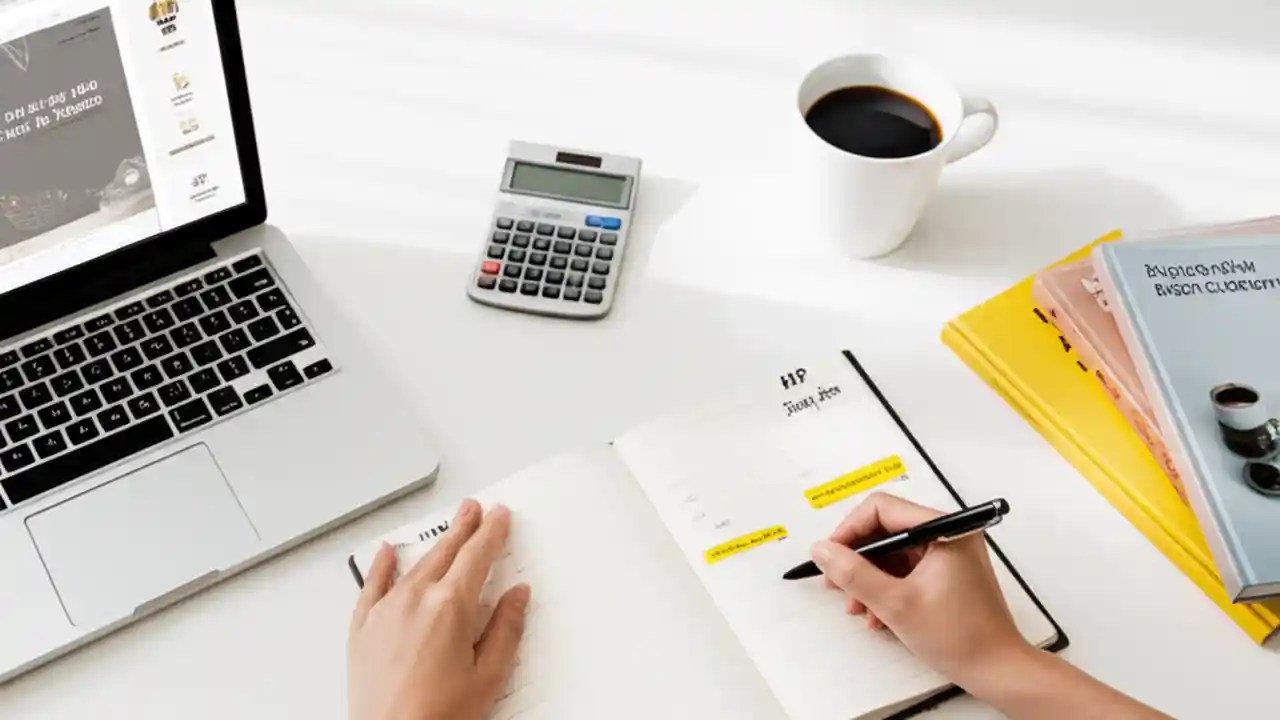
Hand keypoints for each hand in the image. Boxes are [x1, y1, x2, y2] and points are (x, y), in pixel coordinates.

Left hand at [348, 500, 530, 719]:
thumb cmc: (436, 717)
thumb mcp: (488, 676)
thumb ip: (506, 629)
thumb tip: (517, 596)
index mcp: (450, 606)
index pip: (477, 556)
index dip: (492, 532)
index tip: (499, 517)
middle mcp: (414, 599)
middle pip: (446, 552)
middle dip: (464, 528)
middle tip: (474, 509)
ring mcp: (385, 611)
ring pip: (415, 565)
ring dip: (434, 543)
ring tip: (448, 529)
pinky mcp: (363, 628)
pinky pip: (372, 585)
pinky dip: (381, 566)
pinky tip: (387, 552)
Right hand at [809, 492, 1029, 686]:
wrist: (997, 670)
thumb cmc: (960, 637)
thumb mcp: (895, 604)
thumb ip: (853, 573)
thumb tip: (822, 550)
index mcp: (944, 529)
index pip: (881, 508)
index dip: (849, 530)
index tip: (831, 556)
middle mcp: (948, 533)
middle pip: (885, 529)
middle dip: (858, 560)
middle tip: (838, 584)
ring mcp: (949, 553)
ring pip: (892, 552)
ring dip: (869, 578)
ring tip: (859, 607)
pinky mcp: (947, 571)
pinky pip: (905, 568)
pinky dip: (886, 587)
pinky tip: (878, 613)